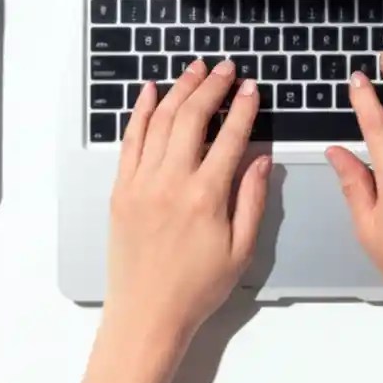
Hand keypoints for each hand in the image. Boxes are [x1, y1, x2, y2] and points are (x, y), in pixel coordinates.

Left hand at [106, 59, 269, 341]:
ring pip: (160, 121)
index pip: (230, 138)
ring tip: (196, 70)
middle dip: (212, 87)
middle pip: (192, 118)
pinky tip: (151, 91)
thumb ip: (252, 199)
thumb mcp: (241, 250)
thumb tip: (261, 159)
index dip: (243, 108)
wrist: (147, 314)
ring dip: (179, 90)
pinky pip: (130, 139)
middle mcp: (171, 182)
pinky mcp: (121, 189)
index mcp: (206, 197)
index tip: (251, 88)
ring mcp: (141, 183)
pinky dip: (140, 110)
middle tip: (227, 68)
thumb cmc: (197, 289)